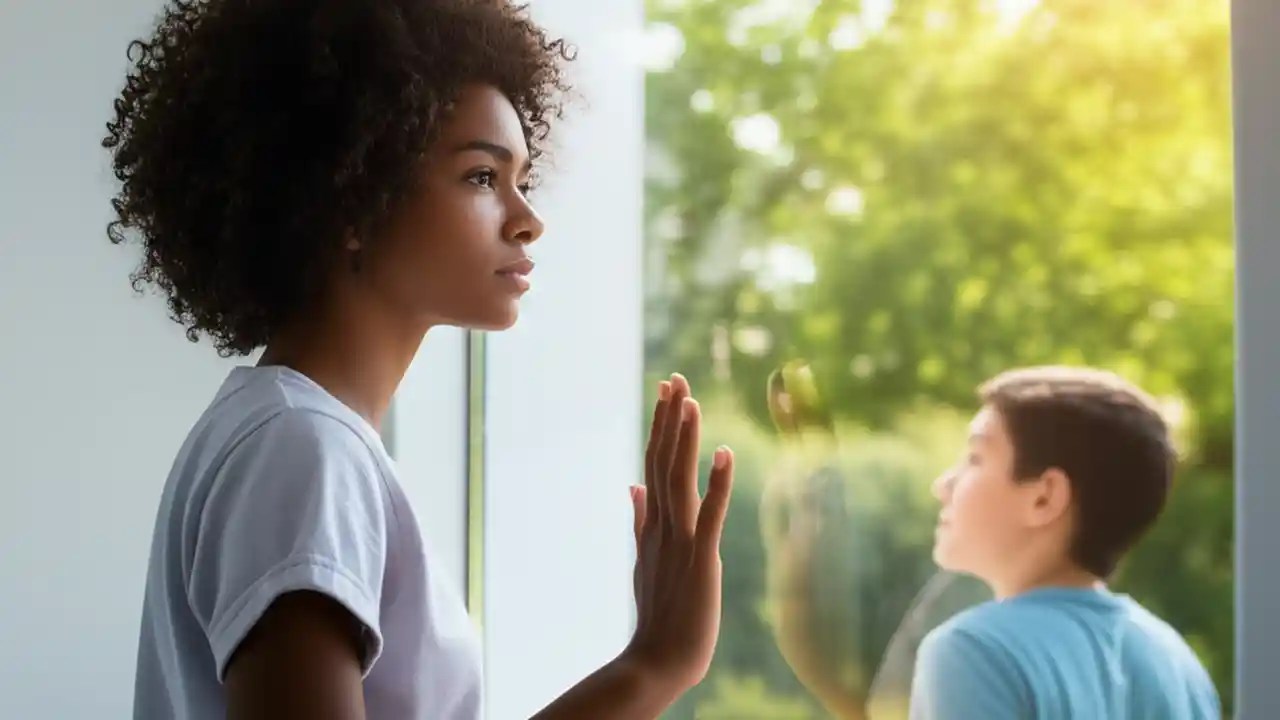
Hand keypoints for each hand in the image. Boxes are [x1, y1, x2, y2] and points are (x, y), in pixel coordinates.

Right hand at [624, 374, 734, 696]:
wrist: (659, 659)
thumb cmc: (659, 613)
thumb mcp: (646, 559)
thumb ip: (640, 520)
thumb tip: (632, 485)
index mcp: (654, 524)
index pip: (655, 463)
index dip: (661, 425)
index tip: (667, 390)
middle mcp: (664, 525)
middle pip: (664, 462)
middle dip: (670, 419)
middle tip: (675, 378)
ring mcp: (681, 541)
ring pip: (680, 479)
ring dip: (685, 439)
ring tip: (691, 401)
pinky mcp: (701, 559)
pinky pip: (710, 516)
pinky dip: (716, 484)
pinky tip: (724, 453)